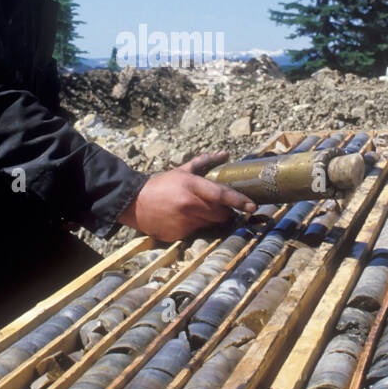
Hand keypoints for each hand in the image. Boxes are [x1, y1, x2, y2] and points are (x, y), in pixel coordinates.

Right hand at [118, 151, 256, 241]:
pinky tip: (184, 220)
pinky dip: (196, 227)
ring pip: (211, 225)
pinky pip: (197, 233)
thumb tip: (225, 154)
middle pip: (221, 214)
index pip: (221, 194)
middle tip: (221, 208)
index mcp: (191, 186)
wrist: (135, 203)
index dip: (239, 201)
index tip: (252, 206)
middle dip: (225, 212)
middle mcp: (190, 205)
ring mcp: (184, 221)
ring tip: (198, 212)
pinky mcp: (179, 234)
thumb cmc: (162, 185)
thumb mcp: (182, 171)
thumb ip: (204, 162)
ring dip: (211, 220)